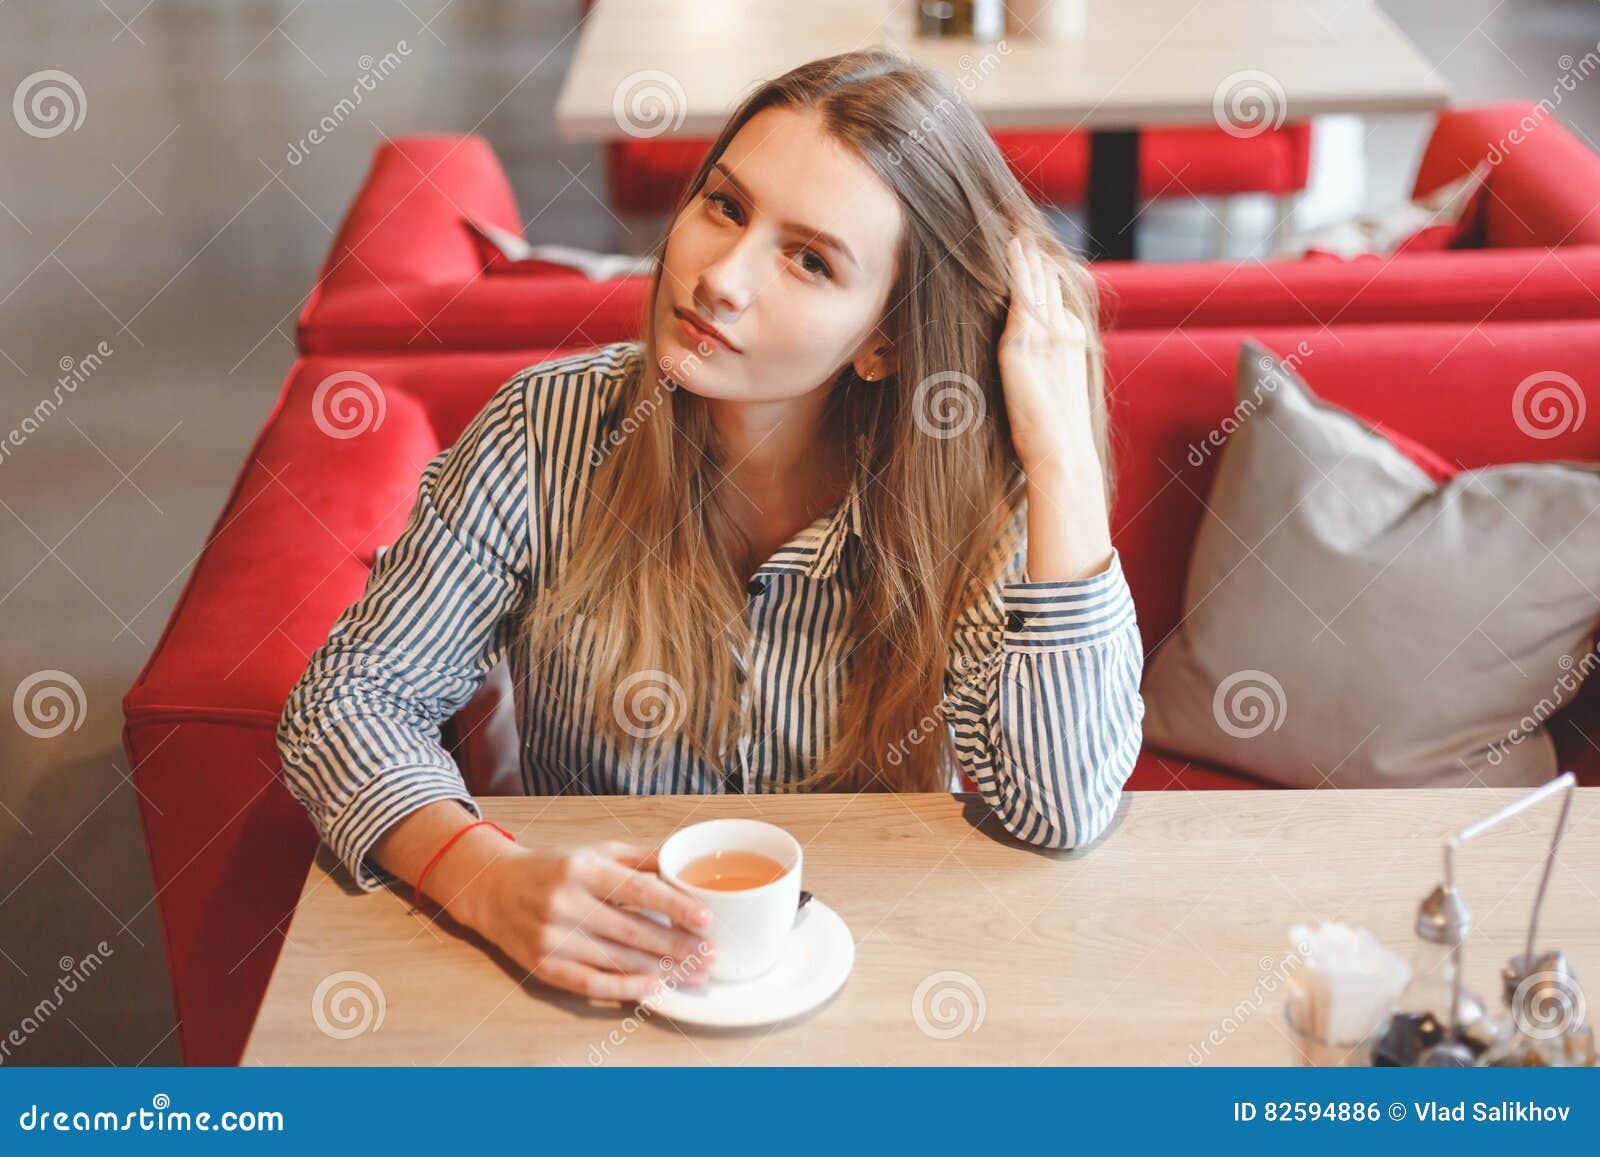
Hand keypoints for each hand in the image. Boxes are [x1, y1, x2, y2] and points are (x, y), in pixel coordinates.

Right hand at [462, 839, 715, 1000]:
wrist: (493, 889)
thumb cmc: (554, 869)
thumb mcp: (595, 852)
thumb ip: (640, 857)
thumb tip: (684, 859)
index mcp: (581, 869)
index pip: (635, 889)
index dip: (672, 905)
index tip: (705, 919)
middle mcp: (565, 903)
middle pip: (630, 930)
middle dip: (676, 945)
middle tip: (710, 955)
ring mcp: (552, 938)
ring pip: (615, 959)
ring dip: (660, 970)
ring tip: (693, 973)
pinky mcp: (542, 966)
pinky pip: (588, 983)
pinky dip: (623, 987)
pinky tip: (652, 987)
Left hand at [997, 234, 1095, 476]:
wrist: (1062, 451)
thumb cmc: (1053, 437)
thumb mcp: (1050, 394)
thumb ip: (1042, 370)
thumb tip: (1028, 370)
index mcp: (1072, 342)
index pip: (1055, 298)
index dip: (1044, 275)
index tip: (1032, 253)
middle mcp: (1063, 331)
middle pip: (1049, 283)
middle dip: (1036, 257)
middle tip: (1022, 224)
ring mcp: (1045, 334)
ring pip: (1038, 282)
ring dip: (1026, 254)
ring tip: (1015, 226)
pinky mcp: (1024, 341)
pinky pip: (1022, 294)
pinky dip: (1018, 268)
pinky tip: (1011, 246)